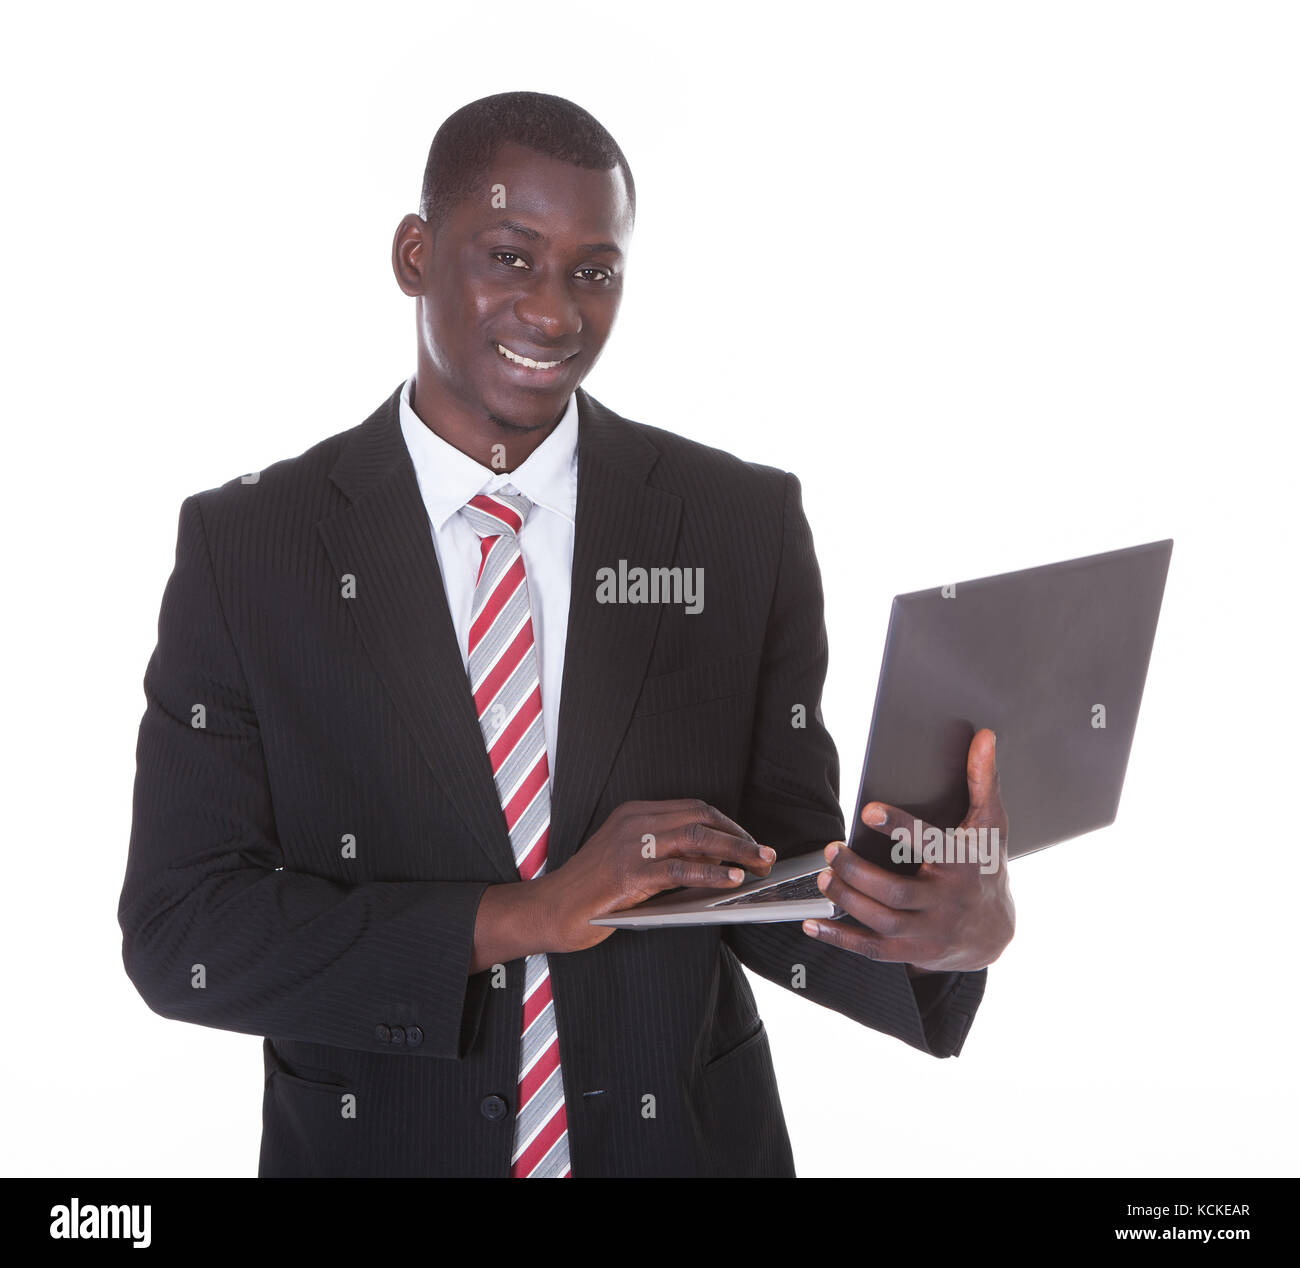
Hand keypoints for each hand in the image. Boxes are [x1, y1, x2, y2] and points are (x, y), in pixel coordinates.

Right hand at [535, 799, 775, 952]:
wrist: (550, 909)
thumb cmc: (591, 892)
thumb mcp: (630, 861)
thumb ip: (666, 855)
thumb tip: (715, 862)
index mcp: (633, 813)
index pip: (693, 808)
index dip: (728, 824)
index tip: (751, 842)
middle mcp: (633, 822)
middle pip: (700, 817)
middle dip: (739, 836)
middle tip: (765, 855)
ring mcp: (629, 845)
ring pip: (695, 836)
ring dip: (734, 850)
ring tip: (758, 865)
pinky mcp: (628, 873)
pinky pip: (679, 867)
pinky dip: (710, 871)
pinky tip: (730, 879)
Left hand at [802, 728, 1014, 971]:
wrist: (995, 932)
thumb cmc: (986, 867)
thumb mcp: (990, 825)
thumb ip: (983, 780)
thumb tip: (984, 736)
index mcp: (961, 865)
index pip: (928, 845)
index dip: (898, 828)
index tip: (868, 810)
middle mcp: (945, 902)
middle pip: (895, 891)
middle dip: (857, 871)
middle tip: (832, 849)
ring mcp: (927, 931)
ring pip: (881, 920)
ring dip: (846, 898)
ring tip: (824, 876)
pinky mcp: (912, 952)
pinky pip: (871, 949)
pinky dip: (839, 938)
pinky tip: (812, 923)